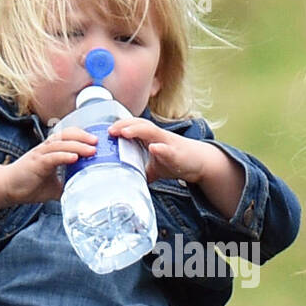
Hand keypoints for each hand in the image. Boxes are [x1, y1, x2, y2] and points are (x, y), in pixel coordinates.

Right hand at [0, 127, 95, 213]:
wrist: (8, 188)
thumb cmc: (30, 184)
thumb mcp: (54, 186)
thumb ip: (68, 185)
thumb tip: (85, 192)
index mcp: (51, 150)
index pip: (68, 136)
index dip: (82, 136)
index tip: (97, 141)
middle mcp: (46, 148)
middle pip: (66, 135)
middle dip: (83, 137)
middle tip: (97, 142)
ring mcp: (40, 154)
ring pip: (61, 144)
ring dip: (77, 146)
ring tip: (91, 150)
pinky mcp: (36, 163)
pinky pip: (52, 157)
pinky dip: (64, 156)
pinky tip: (75, 158)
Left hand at [107, 118, 244, 217]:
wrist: (199, 163)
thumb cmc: (175, 161)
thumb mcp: (153, 167)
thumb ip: (139, 170)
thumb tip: (121, 182)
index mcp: (150, 137)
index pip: (133, 126)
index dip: (119, 126)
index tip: (105, 132)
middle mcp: (158, 136)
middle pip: (139, 124)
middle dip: (124, 125)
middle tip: (110, 131)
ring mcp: (168, 143)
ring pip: (151, 131)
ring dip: (137, 130)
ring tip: (124, 133)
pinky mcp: (178, 154)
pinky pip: (169, 150)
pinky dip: (161, 149)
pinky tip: (154, 148)